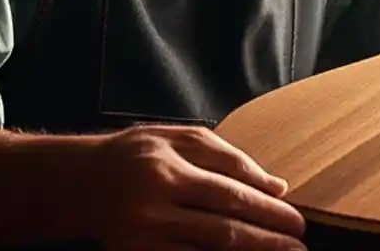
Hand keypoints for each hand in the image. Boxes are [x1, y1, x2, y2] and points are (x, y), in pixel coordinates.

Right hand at [92, 125, 306, 250]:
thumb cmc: (135, 156)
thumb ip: (226, 157)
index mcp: (167, 168)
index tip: (295, 217)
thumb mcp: (175, 140)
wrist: (79, 184)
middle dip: (268, 236)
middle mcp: (155, 204)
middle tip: (299, 244)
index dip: (267, 205)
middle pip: (225, 225)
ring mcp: (145, 236)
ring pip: (210, 250)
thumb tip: (276, 185)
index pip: (230, 188)